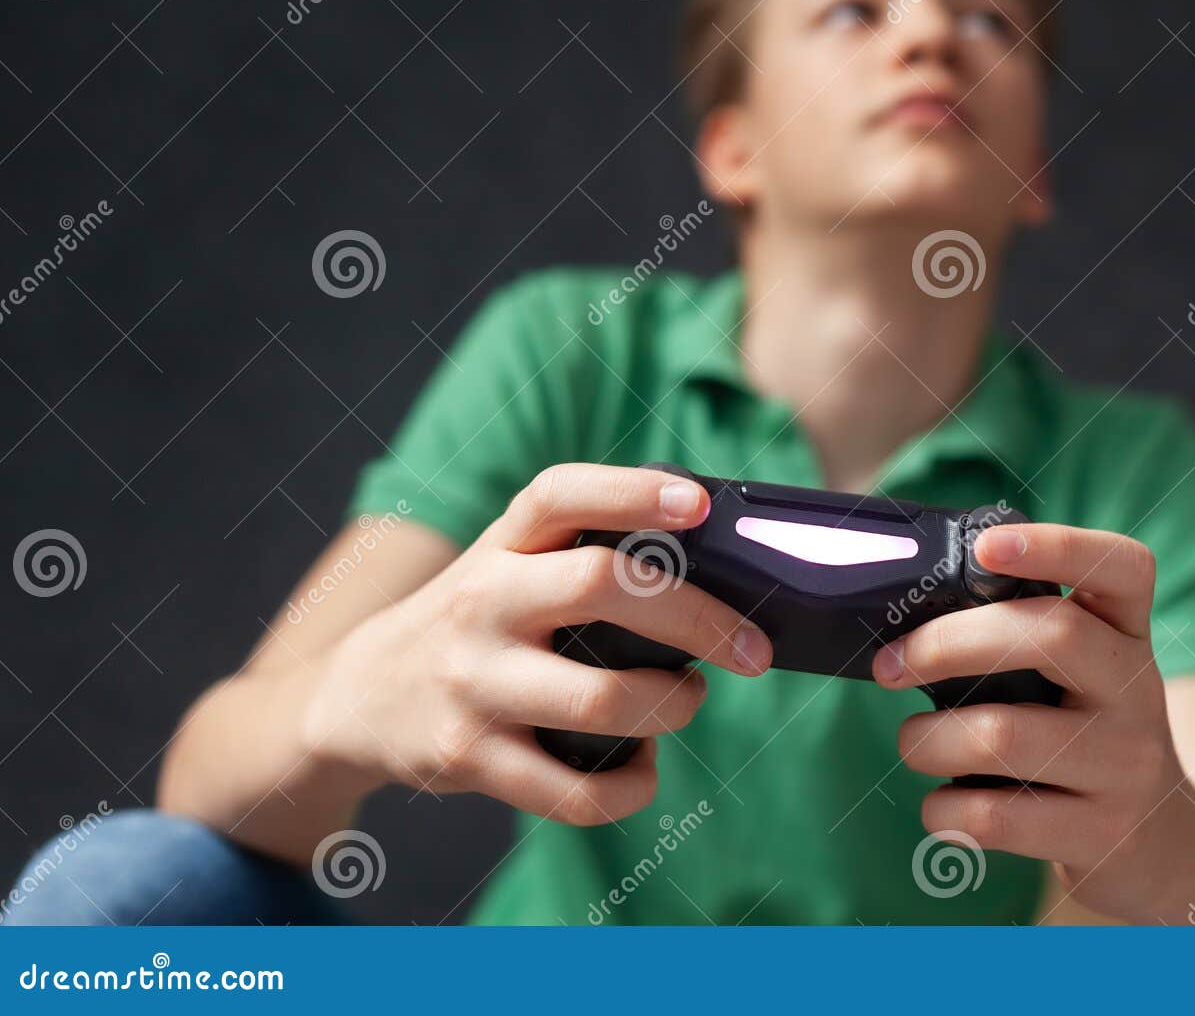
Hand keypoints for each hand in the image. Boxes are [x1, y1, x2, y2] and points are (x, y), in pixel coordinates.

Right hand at [302, 463, 771, 825]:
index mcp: (501, 545)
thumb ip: (581, 558)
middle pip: (602, 586)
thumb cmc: (472, 624)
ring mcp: (473, 682)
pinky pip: (575, 789)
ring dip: (672, 706)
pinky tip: (642, 768)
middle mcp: (482, 603)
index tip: (699, 504)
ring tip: (684, 702)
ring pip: (601, 698)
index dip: (632, 491)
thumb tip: (715, 580)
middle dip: (697, 619)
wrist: (357, 699)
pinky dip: (632, 787)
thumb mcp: (505, 568)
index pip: (561, 494)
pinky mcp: (469, 758)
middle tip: (752, 649)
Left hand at [871, 522, 1194, 921]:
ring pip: (1001, 736)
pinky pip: (994, 816)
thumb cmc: (1085, 738)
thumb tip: (905, 622)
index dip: (1056, 545)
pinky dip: (943, 809)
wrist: (1165, 848)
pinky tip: (944, 804)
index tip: (985, 546)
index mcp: (1127, 633)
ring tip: (915, 743)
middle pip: (1050, 636)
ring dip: (926, 740)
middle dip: (946, 643)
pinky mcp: (1103, 835)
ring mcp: (1126, 766)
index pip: (1120, 567)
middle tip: (889, 666)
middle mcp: (1137, 691)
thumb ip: (1021, 637)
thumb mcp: (1083, 676)